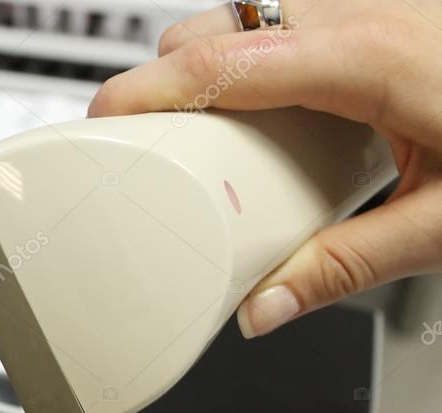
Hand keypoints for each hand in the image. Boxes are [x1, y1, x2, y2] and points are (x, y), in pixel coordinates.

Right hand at [89, 0, 441, 336]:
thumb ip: (344, 269)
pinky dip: (253, 58)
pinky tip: (275, 114)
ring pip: (248, 11)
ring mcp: (374, 6)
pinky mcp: (384, 17)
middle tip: (157, 141)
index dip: (149, 88)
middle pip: (219, 21)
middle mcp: (366, 14)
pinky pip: (287, 19)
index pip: (224, 62)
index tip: (103, 119)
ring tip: (212, 133)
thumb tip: (265, 307)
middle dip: (168, 74)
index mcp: (371, 60)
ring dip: (211, 62)